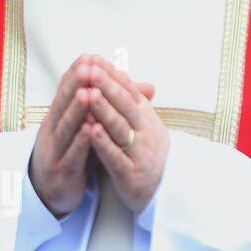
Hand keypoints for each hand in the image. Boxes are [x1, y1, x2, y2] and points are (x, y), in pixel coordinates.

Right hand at [31, 56, 155, 217]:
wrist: (50, 194)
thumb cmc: (71, 157)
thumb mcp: (83, 131)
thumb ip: (99, 110)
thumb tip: (125, 86)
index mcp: (57, 119)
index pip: (65, 92)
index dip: (75, 75)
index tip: (88, 56)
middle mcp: (52, 131)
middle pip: (63, 104)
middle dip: (75, 84)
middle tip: (87, 66)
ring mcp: (54, 150)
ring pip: (66, 127)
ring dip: (77, 109)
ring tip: (88, 92)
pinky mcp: (61, 171)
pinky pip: (72, 154)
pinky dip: (81, 141)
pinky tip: (90, 130)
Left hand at [82, 60, 168, 212]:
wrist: (162, 191)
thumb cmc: (145, 150)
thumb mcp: (142, 122)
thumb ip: (130, 99)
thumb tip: (120, 70)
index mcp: (147, 117)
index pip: (129, 91)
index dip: (112, 75)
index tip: (94, 59)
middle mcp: (146, 132)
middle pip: (126, 106)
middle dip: (107, 86)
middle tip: (90, 70)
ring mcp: (140, 153)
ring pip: (120, 129)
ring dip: (104, 110)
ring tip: (89, 94)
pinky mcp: (132, 174)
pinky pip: (116, 157)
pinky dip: (103, 143)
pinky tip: (90, 130)